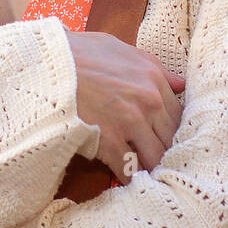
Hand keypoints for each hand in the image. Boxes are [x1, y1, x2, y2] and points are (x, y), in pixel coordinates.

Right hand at [66, 31, 185, 180]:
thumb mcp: (121, 49)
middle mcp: (148, 101)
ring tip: (143, 171)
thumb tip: (180, 84)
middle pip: (171, 138)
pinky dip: (129, 177)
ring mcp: (130, 123)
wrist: (47, 64)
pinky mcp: (109, 141)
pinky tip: (125, 178)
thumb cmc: (80, 53)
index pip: (178, 114)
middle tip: (156, 157)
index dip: (172, 129)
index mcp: (153, 78)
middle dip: (165, 149)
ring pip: (156, 157)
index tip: (164, 137)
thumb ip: (154, 67)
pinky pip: (129, 170)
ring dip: (150, 166)